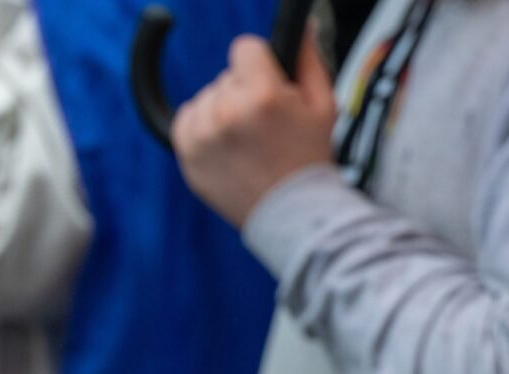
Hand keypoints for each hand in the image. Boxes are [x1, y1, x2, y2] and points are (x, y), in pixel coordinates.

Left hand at [171, 26, 336, 229]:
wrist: (288, 211)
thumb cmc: (308, 158)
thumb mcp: (323, 104)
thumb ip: (307, 59)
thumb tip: (303, 27)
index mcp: (261, 96)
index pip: (244, 48)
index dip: (259, 62)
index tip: (268, 80)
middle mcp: (226, 114)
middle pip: (226, 76)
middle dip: (244, 90)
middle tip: (263, 122)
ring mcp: (201, 136)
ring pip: (206, 98)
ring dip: (221, 109)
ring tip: (244, 137)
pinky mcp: (185, 155)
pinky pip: (185, 120)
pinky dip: (201, 127)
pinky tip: (225, 144)